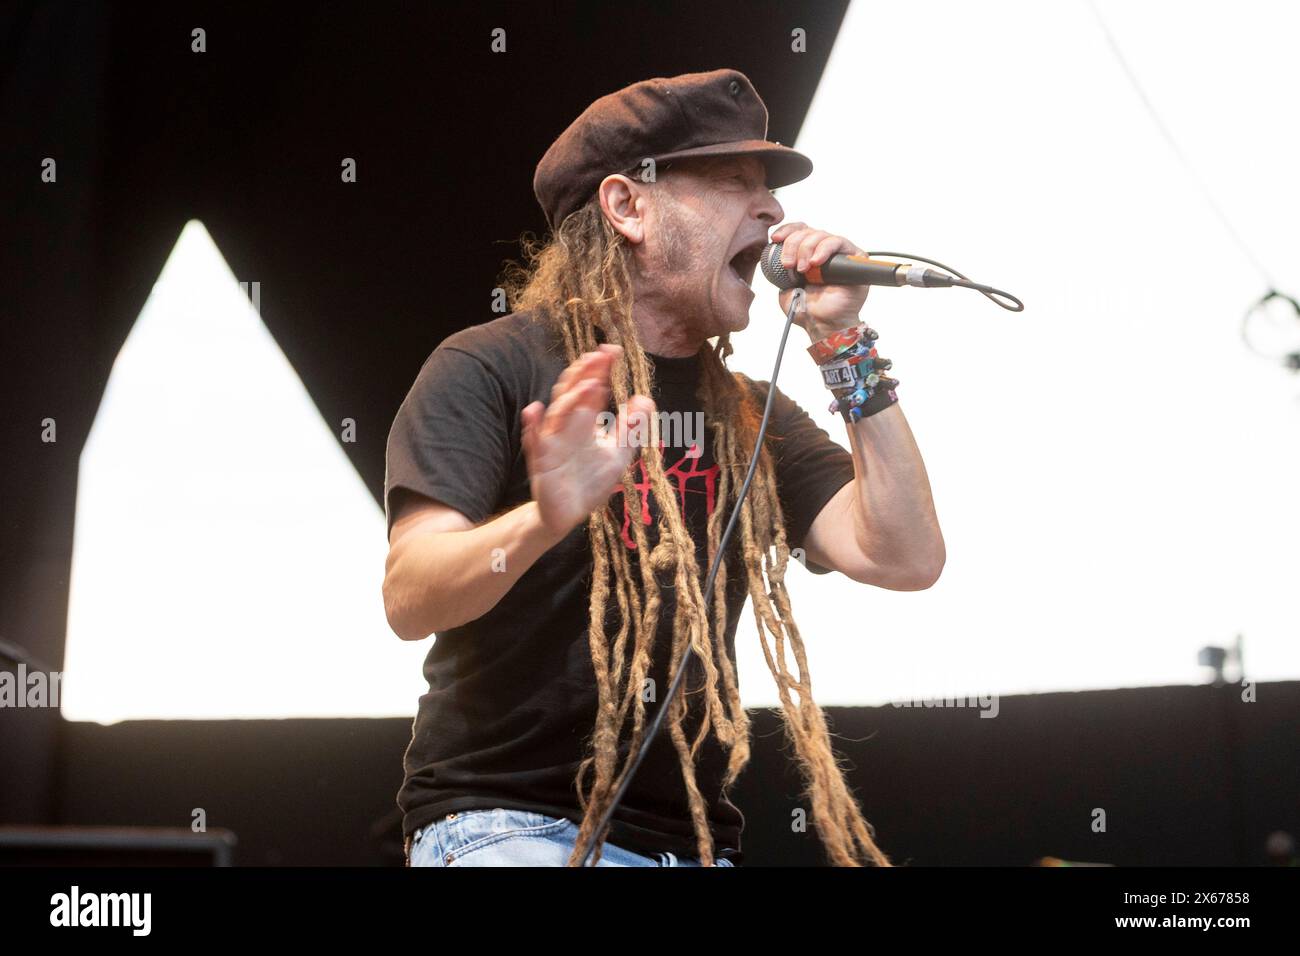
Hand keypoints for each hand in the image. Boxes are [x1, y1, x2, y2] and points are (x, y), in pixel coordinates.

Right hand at [520, 344, 655, 537]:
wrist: (571, 514)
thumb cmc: (592, 481)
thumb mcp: (618, 453)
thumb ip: (631, 428)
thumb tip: (646, 399)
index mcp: (585, 421)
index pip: (591, 388)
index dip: (600, 370)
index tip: (613, 352)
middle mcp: (568, 426)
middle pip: (572, 394)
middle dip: (584, 375)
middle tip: (598, 358)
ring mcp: (553, 442)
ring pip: (557, 414)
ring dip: (570, 399)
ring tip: (586, 385)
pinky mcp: (542, 461)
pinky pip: (535, 442)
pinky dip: (532, 427)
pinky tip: (533, 411)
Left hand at [771, 222, 870, 340]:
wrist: (821, 325)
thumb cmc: (806, 309)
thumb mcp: (784, 285)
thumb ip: (779, 268)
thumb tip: (775, 250)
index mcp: (807, 254)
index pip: (799, 230)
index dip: (787, 230)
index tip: (775, 240)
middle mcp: (824, 252)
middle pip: (808, 231)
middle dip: (794, 244)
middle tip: (788, 264)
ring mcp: (840, 255)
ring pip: (822, 234)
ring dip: (807, 248)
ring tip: (802, 269)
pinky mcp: (855, 258)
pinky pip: (840, 242)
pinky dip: (825, 249)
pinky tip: (815, 262)